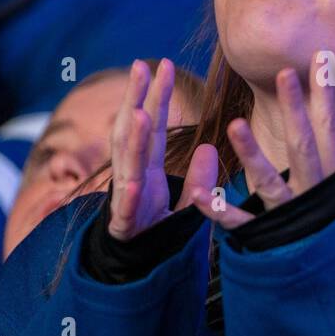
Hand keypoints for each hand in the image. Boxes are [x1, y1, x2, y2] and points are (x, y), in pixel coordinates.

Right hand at [108, 59, 217, 240]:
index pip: (152, 125)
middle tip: (142, 66)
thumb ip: (198, 178)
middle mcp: (132, 176)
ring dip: (131, 139)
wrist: (135, 270)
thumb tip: (210, 150)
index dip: (156, 96)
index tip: (163, 65)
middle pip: (132, 132)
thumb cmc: (155, 232)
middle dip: (136, 99)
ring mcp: (126, 198)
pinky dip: (131, 195)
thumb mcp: (186, 203)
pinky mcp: (124, 225)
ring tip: (138, 112)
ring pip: (126, 164)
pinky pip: (128, 209)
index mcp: (147, 167)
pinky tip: (137, 182)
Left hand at [186, 54, 334, 227]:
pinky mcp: (267, 234)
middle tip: (284, 75)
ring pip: (270, 181)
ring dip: (252, 154)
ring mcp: (289, 211)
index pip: (327, 127)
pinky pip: (241, 222)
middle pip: (304, 145)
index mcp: (329, 173)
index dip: (323, 95)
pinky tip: (199, 195)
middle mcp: (311, 188)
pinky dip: (219, 211)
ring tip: (235, 125)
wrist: (333, 273)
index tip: (318, 60)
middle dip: (294, 110)